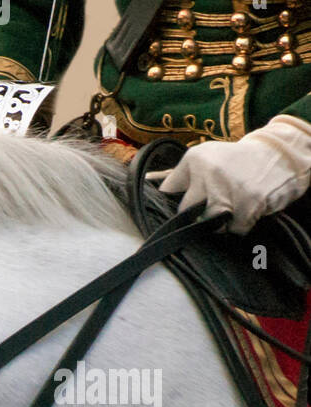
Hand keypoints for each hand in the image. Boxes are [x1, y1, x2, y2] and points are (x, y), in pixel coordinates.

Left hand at [154, 116, 310, 233]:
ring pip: (207, 225)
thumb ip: (178, 174)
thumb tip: (149, 185)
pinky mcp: (248, 205)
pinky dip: (239, 224)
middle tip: (212, 203)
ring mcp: (228, 191)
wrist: (277, 156)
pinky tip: (245, 208)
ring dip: (217, 222)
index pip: (167, 191)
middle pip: (185, 213)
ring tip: (229, 205)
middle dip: (195, 214)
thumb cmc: (233, 161)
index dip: (172, 201)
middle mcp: (209, 173)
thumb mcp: (205, 156)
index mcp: (195, 159)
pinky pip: (233, 229)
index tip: (182, 202)